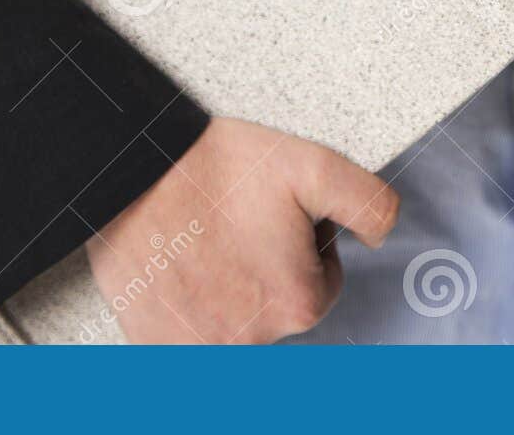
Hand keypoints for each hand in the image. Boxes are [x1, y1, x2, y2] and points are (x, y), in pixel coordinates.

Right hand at [84, 117, 399, 342]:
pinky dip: (187, 310)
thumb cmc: (211, 168)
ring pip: (236, 319)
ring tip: (203, 239)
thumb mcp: (310, 165)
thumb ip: (367, 202)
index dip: (300, 242)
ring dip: (225, 288)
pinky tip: (179, 269)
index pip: (321, 281)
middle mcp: (254, 338)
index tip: (269, 216)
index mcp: (299, 300)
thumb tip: (382, 235)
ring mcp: (203, 347)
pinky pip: (190, 337)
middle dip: (264, 266)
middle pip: (278, 303)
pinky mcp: (159, 346)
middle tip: (233, 223)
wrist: (131, 173)